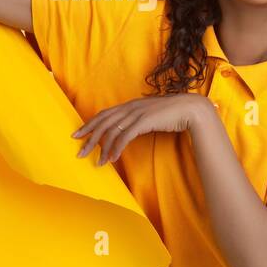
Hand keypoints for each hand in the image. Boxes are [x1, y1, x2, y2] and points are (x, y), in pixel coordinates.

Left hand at [72, 94, 212, 166]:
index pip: (103, 114)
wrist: (189, 108)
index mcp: (129, 105)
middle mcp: (130, 107)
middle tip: (80, 151)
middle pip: (103, 123)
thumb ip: (137, 120)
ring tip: (98, 161)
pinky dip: (116, 148)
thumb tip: (128, 130)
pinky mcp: (144, 122)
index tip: (77, 134)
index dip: (89, 124)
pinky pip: (125, 137)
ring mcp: (136, 113)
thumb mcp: (150, 115)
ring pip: (111, 131)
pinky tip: (113, 158)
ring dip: (102, 148)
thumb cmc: (171, 114)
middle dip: (89, 138)